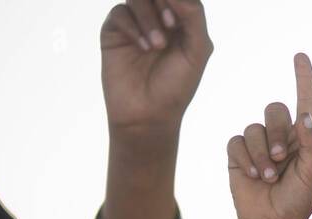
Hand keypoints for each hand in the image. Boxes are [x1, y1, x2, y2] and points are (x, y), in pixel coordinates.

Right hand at [101, 0, 211, 133]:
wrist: (148, 115)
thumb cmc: (176, 86)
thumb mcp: (197, 51)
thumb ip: (193, 16)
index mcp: (181, 21)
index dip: (178, 1)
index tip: (178, 21)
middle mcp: (158, 18)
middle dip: (164, 4)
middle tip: (171, 25)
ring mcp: (135, 23)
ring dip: (149, 19)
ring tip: (157, 46)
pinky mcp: (114, 31)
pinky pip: (119, 12)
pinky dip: (133, 27)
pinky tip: (143, 48)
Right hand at [226, 53, 311, 218]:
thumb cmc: (298, 201)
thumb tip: (305, 115)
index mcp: (305, 137)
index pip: (306, 101)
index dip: (304, 79)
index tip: (300, 57)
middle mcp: (282, 135)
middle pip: (275, 110)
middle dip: (278, 133)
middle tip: (282, 159)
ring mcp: (259, 142)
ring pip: (254, 128)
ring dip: (262, 154)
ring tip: (269, 177)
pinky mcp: (239, 152)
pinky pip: (237, 141)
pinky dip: (246, 159)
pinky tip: (254, 176)